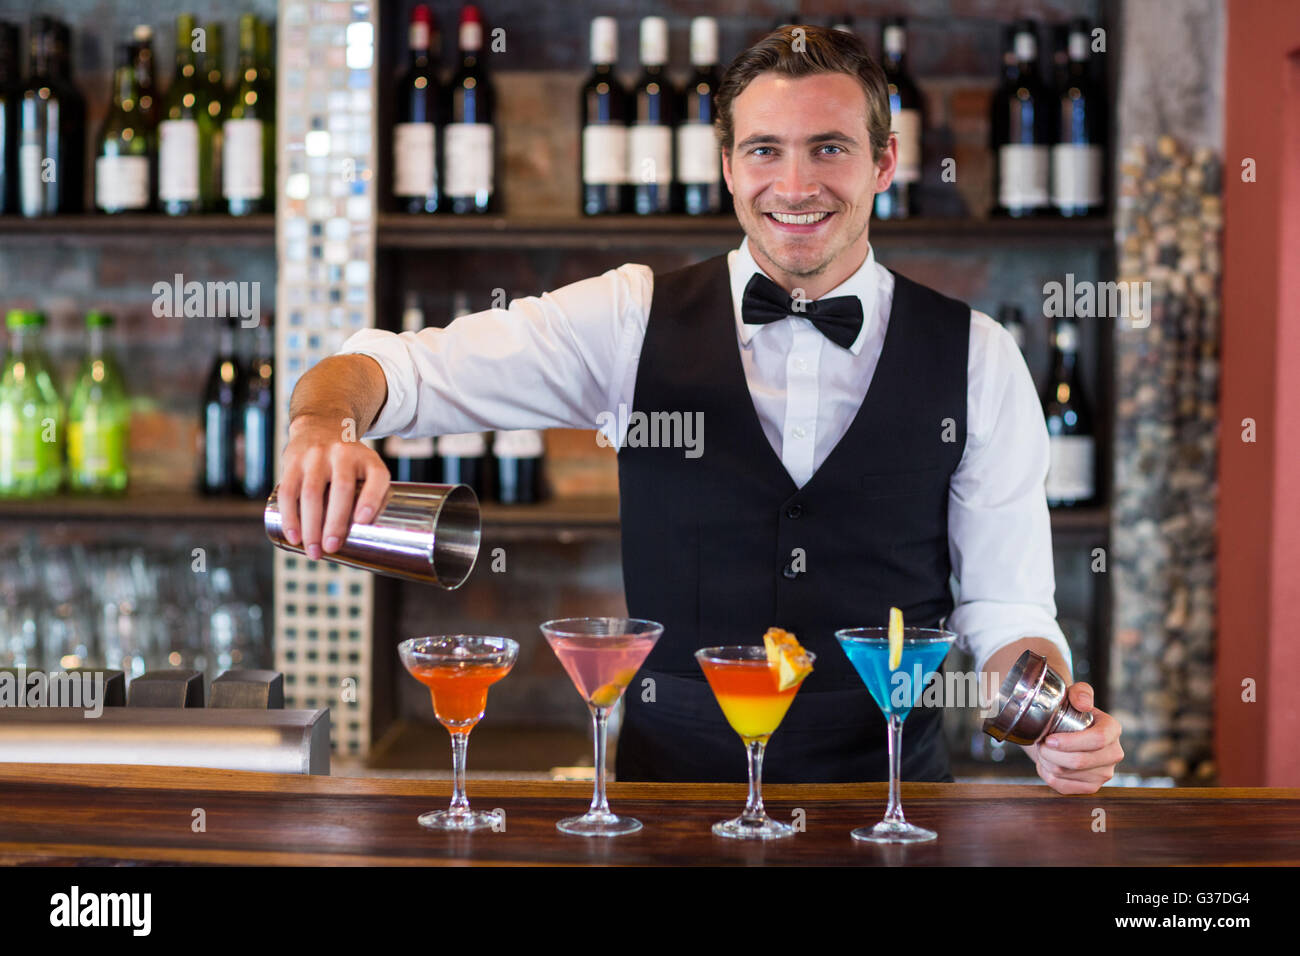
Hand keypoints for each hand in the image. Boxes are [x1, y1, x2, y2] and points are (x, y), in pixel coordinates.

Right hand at [276, 415, 390, 559]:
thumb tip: (370, 543)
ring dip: (310, 526)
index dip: (371, 499)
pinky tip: (294, 536)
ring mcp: (316, 456)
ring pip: (311, 492)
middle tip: (332, 549)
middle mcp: (343, 453)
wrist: (320, 426)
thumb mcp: (368, 469)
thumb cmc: (349, 462)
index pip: (377, 476)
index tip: (363, 521)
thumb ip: (373, 498)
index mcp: (368, 459)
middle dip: (335, 523)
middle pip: (341, 489)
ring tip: (313, 552)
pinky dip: (290, 517)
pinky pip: (288, 491)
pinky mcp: (293, 461)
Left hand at [1024, 682, 1123, 793]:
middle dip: (1051, 753)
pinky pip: (1064, 787)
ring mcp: (1104, 773)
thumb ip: (1080, 692)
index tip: (1049, 739)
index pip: (1097, 740)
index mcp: (1113, 730)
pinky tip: (1046, 763)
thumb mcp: (1074, 695)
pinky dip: (1048, 775)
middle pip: (1080, 761)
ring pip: (1067, 774)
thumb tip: (1083, 704)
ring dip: (1047, 762)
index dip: (1070, 742)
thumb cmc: (1070, 712)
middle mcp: (1113, 754)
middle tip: (1040, 743)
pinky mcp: (1092, 787)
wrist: (1065, 731)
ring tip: (1043, 750)